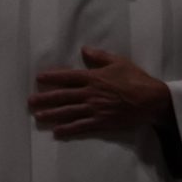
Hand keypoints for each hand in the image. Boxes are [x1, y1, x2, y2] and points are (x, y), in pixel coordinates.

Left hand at [28, 46, 170, 138]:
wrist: (151, 100)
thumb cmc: (136, 79)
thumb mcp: (119, 62)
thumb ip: (100, 57)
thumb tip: (84, 50)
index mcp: (94, 77)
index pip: (68, 77)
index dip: (52, 77)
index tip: (39, 78)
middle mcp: (90, 93)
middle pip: (63, 96)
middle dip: (45, 98)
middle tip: (30, 102)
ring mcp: (95, 109)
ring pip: (68, 112)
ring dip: (52, 114)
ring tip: (38, 116)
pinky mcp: (101, 122)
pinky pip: (81, 126)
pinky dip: (68, 129)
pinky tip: (57, 132)